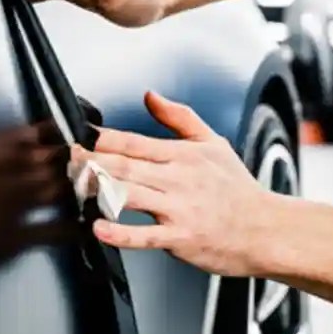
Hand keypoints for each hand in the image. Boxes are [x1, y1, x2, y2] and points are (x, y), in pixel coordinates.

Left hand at [73, 91, 292, 276]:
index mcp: (182, 155)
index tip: (77, 135)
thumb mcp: (213, 143)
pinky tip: (99, 228)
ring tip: (74, 185)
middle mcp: (178, 179)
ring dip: (99, 190)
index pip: (134, 141)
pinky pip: (145, 235)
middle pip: (125, 165)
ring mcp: (178, 209)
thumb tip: (151, 96)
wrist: (266, 229)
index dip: (101, 137)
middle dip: (91, 161)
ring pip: (130, 194)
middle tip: (66, 159)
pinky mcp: (180, 237)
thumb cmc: (238, 190)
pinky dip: (120, 233)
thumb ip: (180, 118)